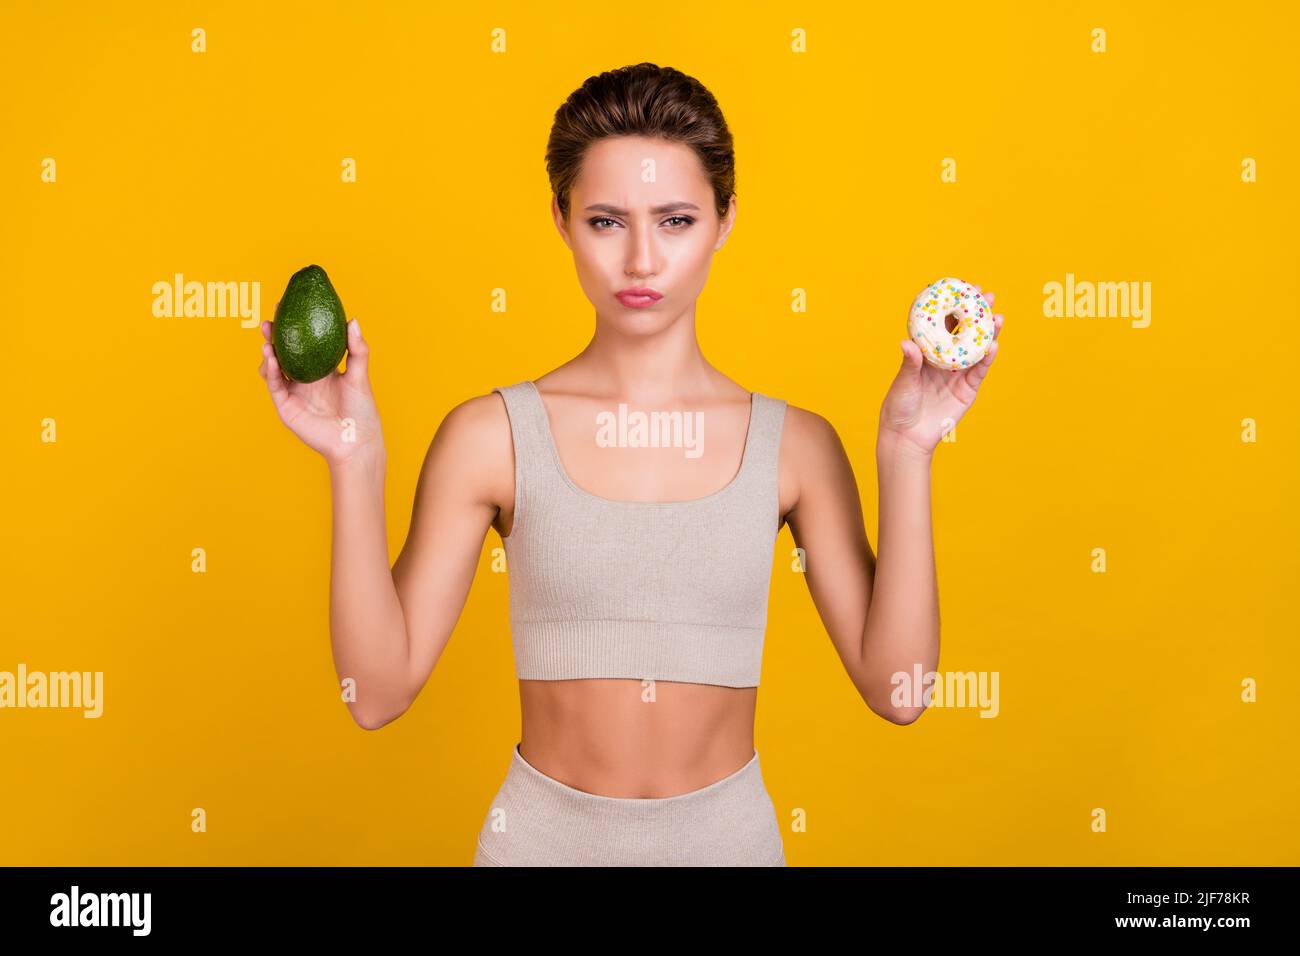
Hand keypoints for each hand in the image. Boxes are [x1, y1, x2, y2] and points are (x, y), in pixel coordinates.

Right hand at [257, 312, 383, 466]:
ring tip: (268, 339)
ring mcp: (293, 392)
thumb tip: (353, 320)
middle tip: (270, 320)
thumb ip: (357, 350)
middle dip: (273, 336)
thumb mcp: (360, 375)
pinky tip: (271, 358)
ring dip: (268, 352)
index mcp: (320, 368)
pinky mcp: (286, 406)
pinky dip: (271, 371)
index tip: (287, 306)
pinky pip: (274, 385)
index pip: (302, 343)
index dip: (293, 326)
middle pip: (283, 353)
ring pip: (273, 368)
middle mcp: (304, 378)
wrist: (355, 441)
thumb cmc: (361, 411)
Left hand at [879, 288, 1002, 457]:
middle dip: (977, 313)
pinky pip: (979, 371)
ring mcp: (957, 374)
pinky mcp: (967, 390)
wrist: (907, 436)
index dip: (953, 307)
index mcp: (927, 353)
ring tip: (998, 316)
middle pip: (965, 332)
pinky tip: (994, 344)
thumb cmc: (899, 406)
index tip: (963, 289)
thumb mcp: (903, 382)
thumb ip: (910, 364)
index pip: (943, 325)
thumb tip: (907, 343)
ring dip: (988, 332)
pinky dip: (987, 357)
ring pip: (976, 349)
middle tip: (988, 295)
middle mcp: (945, 360)